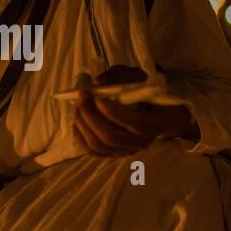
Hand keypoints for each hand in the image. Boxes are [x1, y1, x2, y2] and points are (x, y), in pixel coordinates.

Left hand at [72, 66, 197, 156]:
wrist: (152, 113)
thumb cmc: (143, 93)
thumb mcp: (137, 77)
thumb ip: (120, 76)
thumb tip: (99, 82)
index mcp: (152, 124)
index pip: (130, 123)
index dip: (110, 110)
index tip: (97, 95)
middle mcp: (139, 142)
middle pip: (109, 136)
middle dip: (90, 116)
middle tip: (82, 97)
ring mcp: (124, 151)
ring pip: (98, 145)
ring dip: (82, 124)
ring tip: (78, 106)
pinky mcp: (112, 154)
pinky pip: (91, 151)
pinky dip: (79, 136)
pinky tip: (77, 121)